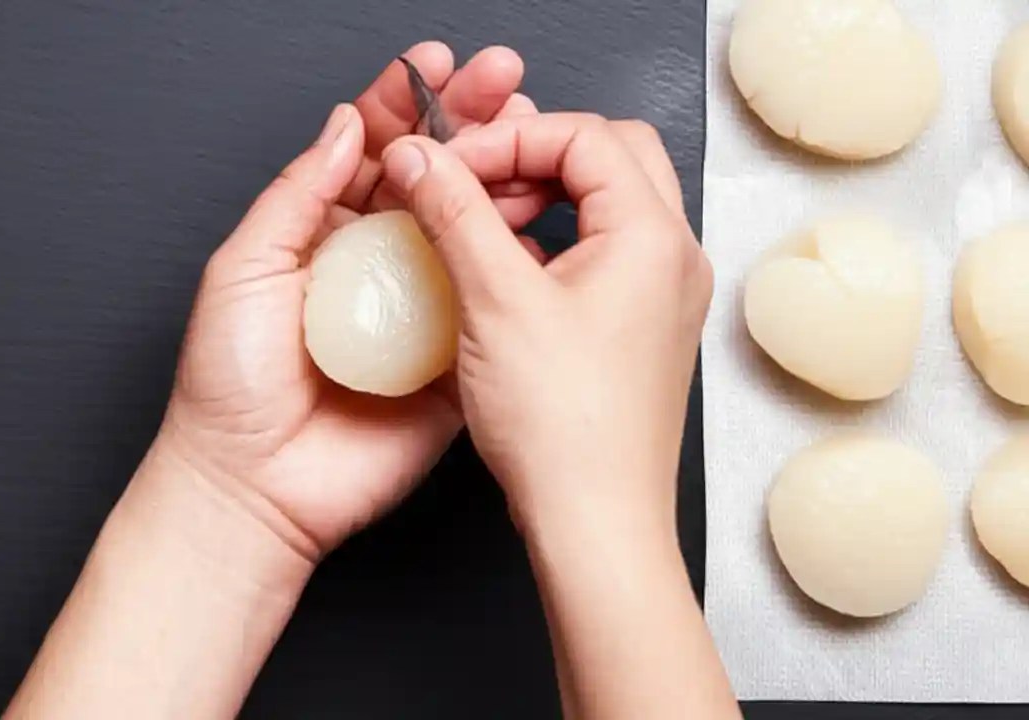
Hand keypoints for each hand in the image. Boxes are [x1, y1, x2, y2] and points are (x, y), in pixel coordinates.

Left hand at [164, 43, 540, 560]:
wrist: (254, 486)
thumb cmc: (228, 385)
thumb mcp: (244, 268)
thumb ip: (298, 194)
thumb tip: (345, 124)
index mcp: (322, 238)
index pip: (370, 154)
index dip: (403, 105)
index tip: (434, 67)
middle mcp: (375, 267)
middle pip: (431, 181)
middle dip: (468, 123)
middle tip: (503, 79)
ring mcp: (417, 311)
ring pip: (468, 233)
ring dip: (501, 179)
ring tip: (531, 132)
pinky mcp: (451, 360)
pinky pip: (487, 304)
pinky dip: (514, 262)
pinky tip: (538, 218)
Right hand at [379, 113, 712, 535]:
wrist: (596, 522)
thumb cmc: (561, 426)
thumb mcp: (494, 300)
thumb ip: (455, 212)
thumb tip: (418, 156)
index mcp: (652, 235)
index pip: (584, 134)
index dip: (507, 140)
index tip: (448, 167)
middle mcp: (674, 257)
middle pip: (610, 156)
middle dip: (535, 156)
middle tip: (474, 186)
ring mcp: (665, 295)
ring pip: (611, 203)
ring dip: (547, 197)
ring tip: (483, 228)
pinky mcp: (645, 328)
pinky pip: (607, 253)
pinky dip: (557, 241)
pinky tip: (505, 274)